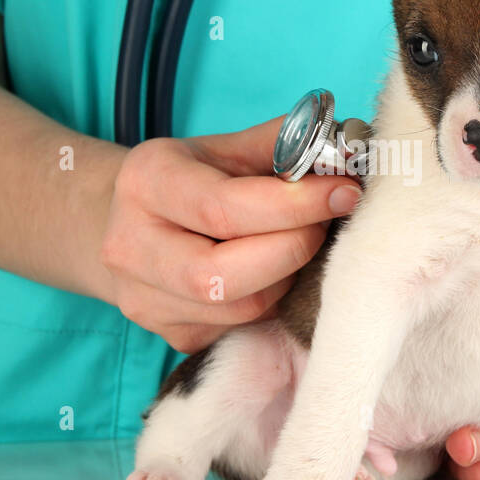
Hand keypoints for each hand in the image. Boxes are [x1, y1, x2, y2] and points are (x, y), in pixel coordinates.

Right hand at [100, 117, 361, 351]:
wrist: (132, 223)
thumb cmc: (194, 179)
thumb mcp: (227, 148)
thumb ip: (282, 145)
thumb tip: (348, 151)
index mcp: (146, 182)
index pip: (223, 207)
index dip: (295, 204)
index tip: (344, 192)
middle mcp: (130, 246)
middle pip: (221, 274)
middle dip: (293, 248)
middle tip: (325, 223)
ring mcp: (144, 299)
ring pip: (239, 308)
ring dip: (287, 277)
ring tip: (302, 244)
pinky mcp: (171, 334)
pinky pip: (239, 328)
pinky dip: (273, 301)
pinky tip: (278, 272)